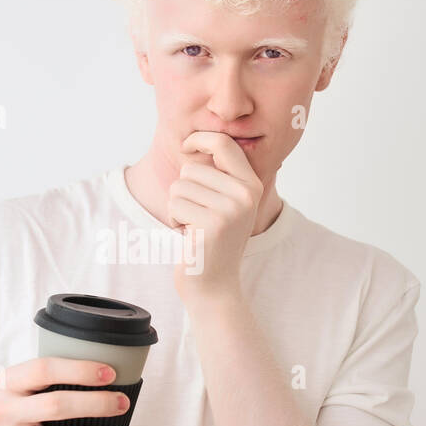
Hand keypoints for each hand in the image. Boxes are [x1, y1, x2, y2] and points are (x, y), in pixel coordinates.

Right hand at [0, 357, 132, 425]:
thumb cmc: (14, 420)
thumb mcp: (17, 395)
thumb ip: (47, 383)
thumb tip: (110, 375)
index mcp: (7, 384)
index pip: (43, 369)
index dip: (79, 369)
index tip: (110, 373)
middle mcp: (3, 412)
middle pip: (58, 405)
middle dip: (98, 403)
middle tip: (123, 404)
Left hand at [168, 130, 262, 308]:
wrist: (214, 286)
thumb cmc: (211, 241)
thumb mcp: (225, 204)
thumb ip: (218, 175)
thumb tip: (196, 141)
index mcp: (252, 184)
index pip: (224, 144)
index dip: (200, 139)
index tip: (186, 146)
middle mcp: (246, 194)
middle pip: (192, 168)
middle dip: (184, 190)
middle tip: (197, 215)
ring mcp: (231, 209)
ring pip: (180, 186)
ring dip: (178, 207)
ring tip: (194, 226)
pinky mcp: (212, 224)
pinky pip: (174, 204)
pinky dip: (174, 220)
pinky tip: (189, 235)